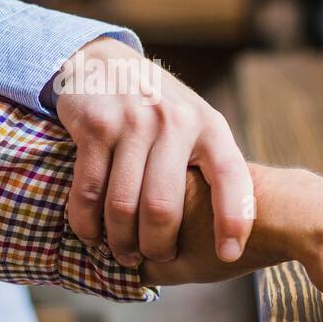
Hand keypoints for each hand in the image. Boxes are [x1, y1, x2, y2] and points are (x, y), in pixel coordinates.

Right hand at [53, 37, 253, 266]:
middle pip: (164, 207)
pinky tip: (91, 235)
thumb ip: (212, 167)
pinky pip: (89, 189)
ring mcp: (133, 122)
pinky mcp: (95, 126)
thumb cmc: (163, 110)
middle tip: (155, 258)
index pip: (231, 179)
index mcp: (211, 128)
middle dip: (157, 245)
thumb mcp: (198, 126)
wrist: (106, 63)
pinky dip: (87, 222)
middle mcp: (175, 123)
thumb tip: (235, 228)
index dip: (233, 220)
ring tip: (123, 253)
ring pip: (123, 204)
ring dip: (120, 240)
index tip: (229, 255)